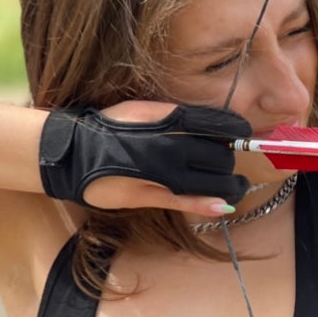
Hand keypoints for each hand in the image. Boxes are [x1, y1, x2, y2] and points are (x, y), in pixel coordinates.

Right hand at [40, 102, 250, 215]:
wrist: (74, 151)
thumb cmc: (112, 127)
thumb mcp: (147, 111)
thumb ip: (181, 118)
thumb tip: (215, 127)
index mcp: (172, 119)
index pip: (221, 125)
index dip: (238, 131)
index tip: (243, 135)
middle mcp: (173, 144)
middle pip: (221, 155)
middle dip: (228, 160)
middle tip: (226, 164)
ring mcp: (164, 172)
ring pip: (213, 181)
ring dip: (230, 185)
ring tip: (234, 186)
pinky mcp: (153, 195)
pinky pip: (189, 200)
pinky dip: (210, 203)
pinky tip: (224, 205)